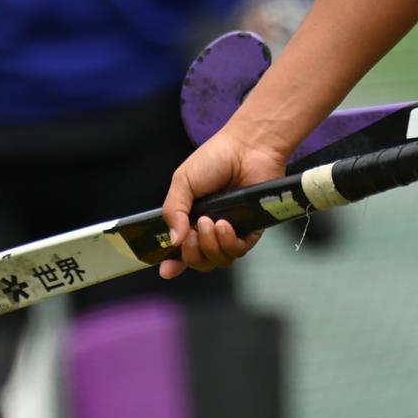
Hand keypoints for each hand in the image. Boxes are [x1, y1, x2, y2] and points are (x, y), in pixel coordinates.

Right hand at [159, 129, 288, 278]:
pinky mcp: (251, 230)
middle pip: (198, 261)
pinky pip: (239, 251)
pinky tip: (225, 225)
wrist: (248, 148)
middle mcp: (209, 228)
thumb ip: (173, 211)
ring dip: (210, 246)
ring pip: (218, 260)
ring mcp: (231, 231)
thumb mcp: (183, 181)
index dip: (173, 264)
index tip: (166, 270)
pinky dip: (229, 242)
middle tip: (193, 233)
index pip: (180, 250)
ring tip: (210, 222)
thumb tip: (174, 241)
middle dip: (192, 254)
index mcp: (190, 218)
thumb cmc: (215, 159)